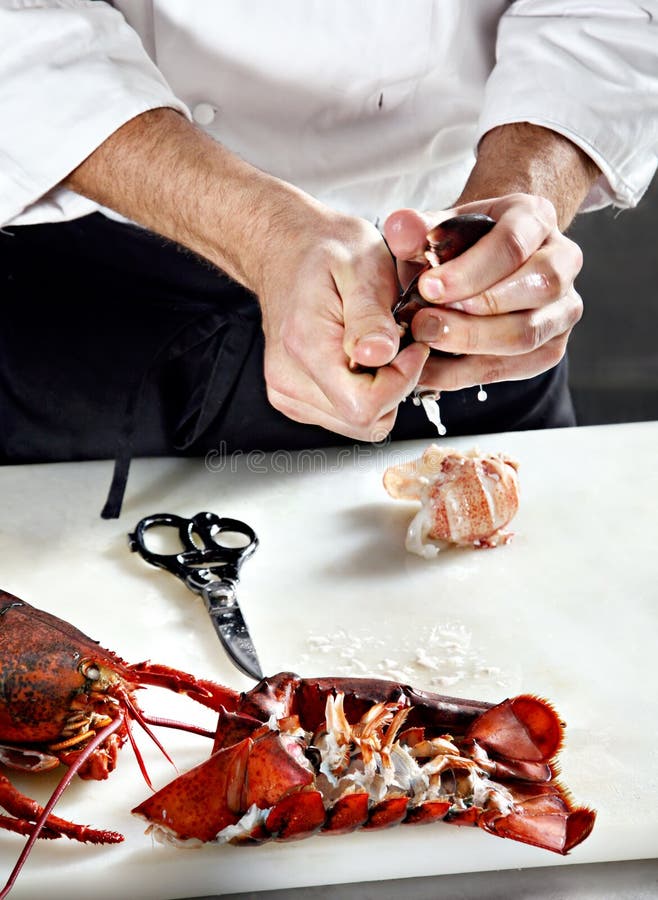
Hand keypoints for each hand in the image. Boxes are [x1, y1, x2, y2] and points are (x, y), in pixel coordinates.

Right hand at [253, 197, 428, 440]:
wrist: (287, 249)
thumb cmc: (326, 251)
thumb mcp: (361, 265)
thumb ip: (371, 315)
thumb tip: (380, 354)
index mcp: (306, 347)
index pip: (364, 406)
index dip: (401, 382)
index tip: (412, 346)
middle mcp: (290, 380)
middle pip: (364, 421)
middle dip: (394, 387)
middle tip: (398, 342)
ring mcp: (289, 394)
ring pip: (358, 424)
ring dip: (381, 392)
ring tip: (378, 346)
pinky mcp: (294, 399)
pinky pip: (344, 416)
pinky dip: (364, 393)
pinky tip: (361, 359)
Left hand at [383, 193, 583, 393]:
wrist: (476, 265)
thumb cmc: (458, 245)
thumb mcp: (436, 229)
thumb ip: (416, 228)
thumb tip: (399, 227)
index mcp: (536, 219)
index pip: (513, 244)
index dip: (470, 271)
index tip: (429, 288)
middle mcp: (562, 262)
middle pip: (535, 289)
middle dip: (474, 312)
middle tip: (424, 324)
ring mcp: (562, 308)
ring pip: (527, 334)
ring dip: (471, 344)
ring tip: (426, 343)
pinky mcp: (550, 346)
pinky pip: (513, 367)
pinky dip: (465, 373)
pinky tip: (429, 369)